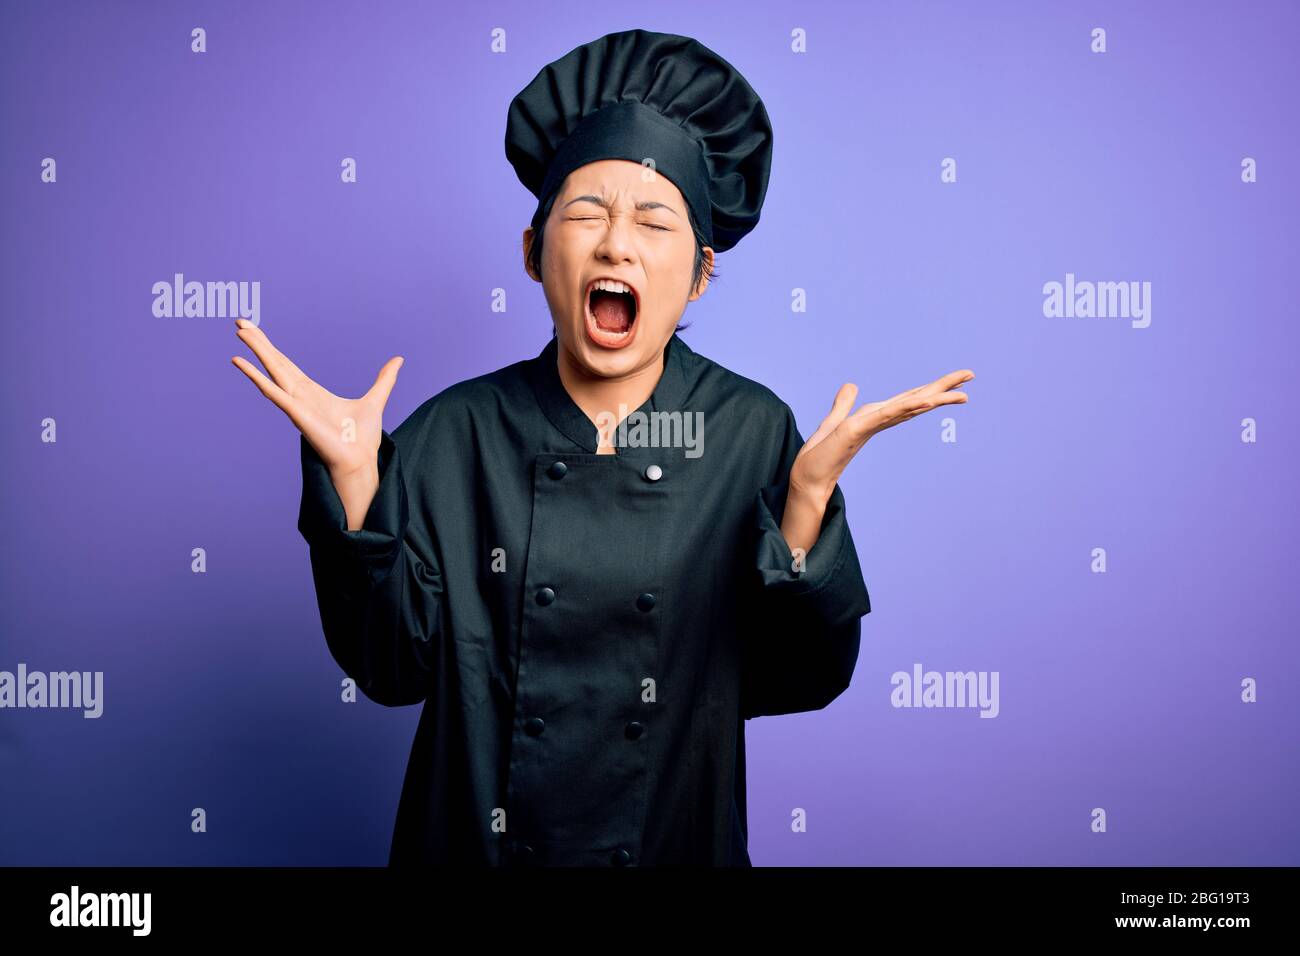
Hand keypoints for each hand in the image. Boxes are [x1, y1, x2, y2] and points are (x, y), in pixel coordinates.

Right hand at [230, 319, 403, 480]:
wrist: (360, 461)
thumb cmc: (362, 438)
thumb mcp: (376, 399)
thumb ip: (385, 379)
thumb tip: (398, 360)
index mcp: (312, 392)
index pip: (286, 364)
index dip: (271, 348)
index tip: (255, 331)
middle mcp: (299, 396)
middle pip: (275, 363)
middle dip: (258, 343)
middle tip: (239, 322)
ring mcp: (295, 404)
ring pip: (271, 372)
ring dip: (255, 352)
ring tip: (239, 332)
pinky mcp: (296, 414)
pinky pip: (273, 393)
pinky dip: (257, 378)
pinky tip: (241, 364)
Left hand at [789, 369, 974, 504]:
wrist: (807, 480)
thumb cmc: (820, 456)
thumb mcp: (834, 421)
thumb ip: (844, 404)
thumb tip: (852, 386)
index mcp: (876, 416)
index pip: (909, 399)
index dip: (932, 389)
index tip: (955, 382)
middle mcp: (879, 420)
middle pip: (917, 400)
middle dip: (944, 388)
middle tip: (970, 376)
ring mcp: (871, 425)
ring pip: (909, 406)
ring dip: (936, 397)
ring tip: (961, 392)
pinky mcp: (859, 428)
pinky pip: (888, 413)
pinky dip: (908, 406)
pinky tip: (927, 400)